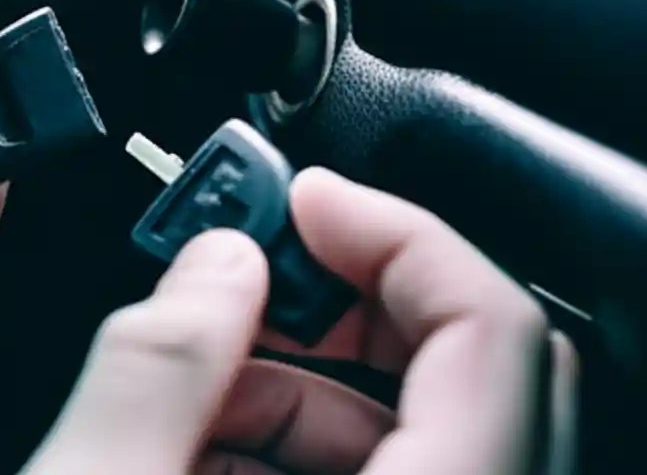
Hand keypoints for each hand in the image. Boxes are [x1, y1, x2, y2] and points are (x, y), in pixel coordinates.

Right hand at [24, 168, 577, 474]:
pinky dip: (286, 446)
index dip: (398, 232)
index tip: (308, 198)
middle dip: (338, 302)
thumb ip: (154, 362)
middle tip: (242, 270)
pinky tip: (190, 447)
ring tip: (184, 379)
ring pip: (412, 426)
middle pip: (463, 367)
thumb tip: (214, 259)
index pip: (492, 332)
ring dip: (295, 382)